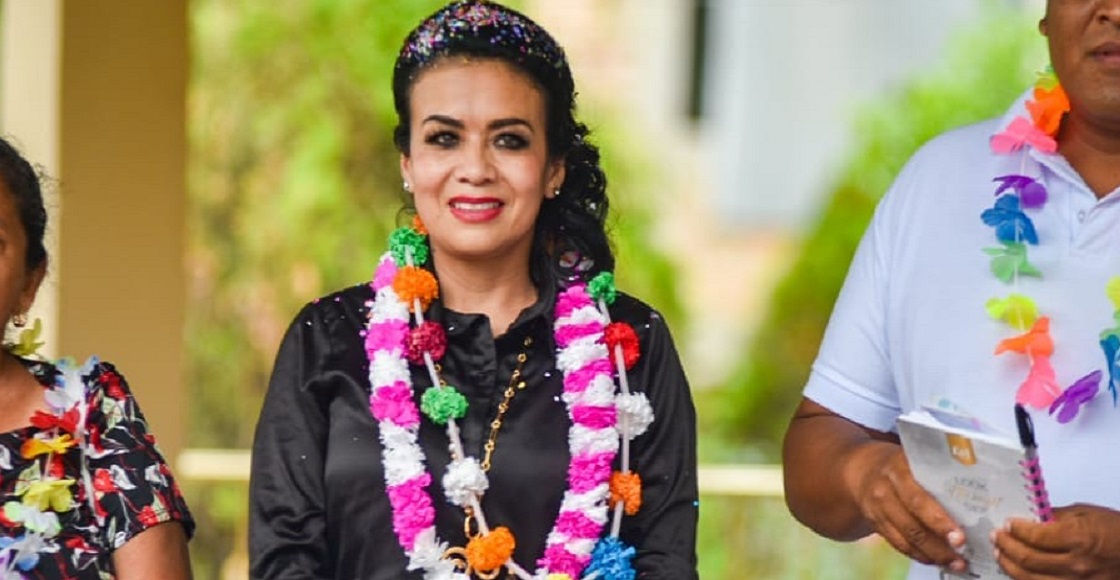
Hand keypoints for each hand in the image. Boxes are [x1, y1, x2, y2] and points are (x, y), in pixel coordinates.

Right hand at [848, 443, 967, 571]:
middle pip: (912, 524)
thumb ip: (937, 473)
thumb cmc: (902, 464)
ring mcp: (877, 509)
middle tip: (961, 557)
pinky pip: (897, 544)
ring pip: (906, 538)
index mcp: (899, 469)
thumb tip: (978, 496)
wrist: (861, 469)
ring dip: (932, 554)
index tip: (960, 537)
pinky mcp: (875, 523)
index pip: (918, 499)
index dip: (939, 521)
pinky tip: (935, 560)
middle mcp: (884, 490)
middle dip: (939, 544)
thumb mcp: (915, 459)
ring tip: (955, 563)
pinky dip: (917, 554)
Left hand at [994, 503, 1119, 578]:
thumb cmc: (1115, 530)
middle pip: (1029, 560)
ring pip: (1032, 579)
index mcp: (1078, 539)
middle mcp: (1076, 565)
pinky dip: (1026, 579)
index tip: (1007, 523)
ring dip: (1010, 566)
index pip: (1035, 536)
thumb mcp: (1086, 514)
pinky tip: (1018, 571)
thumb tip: (1029, 516)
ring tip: (1000, 554)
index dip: (1016, 529)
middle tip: (996, 537)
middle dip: (1006, 547)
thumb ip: (1055, 515)